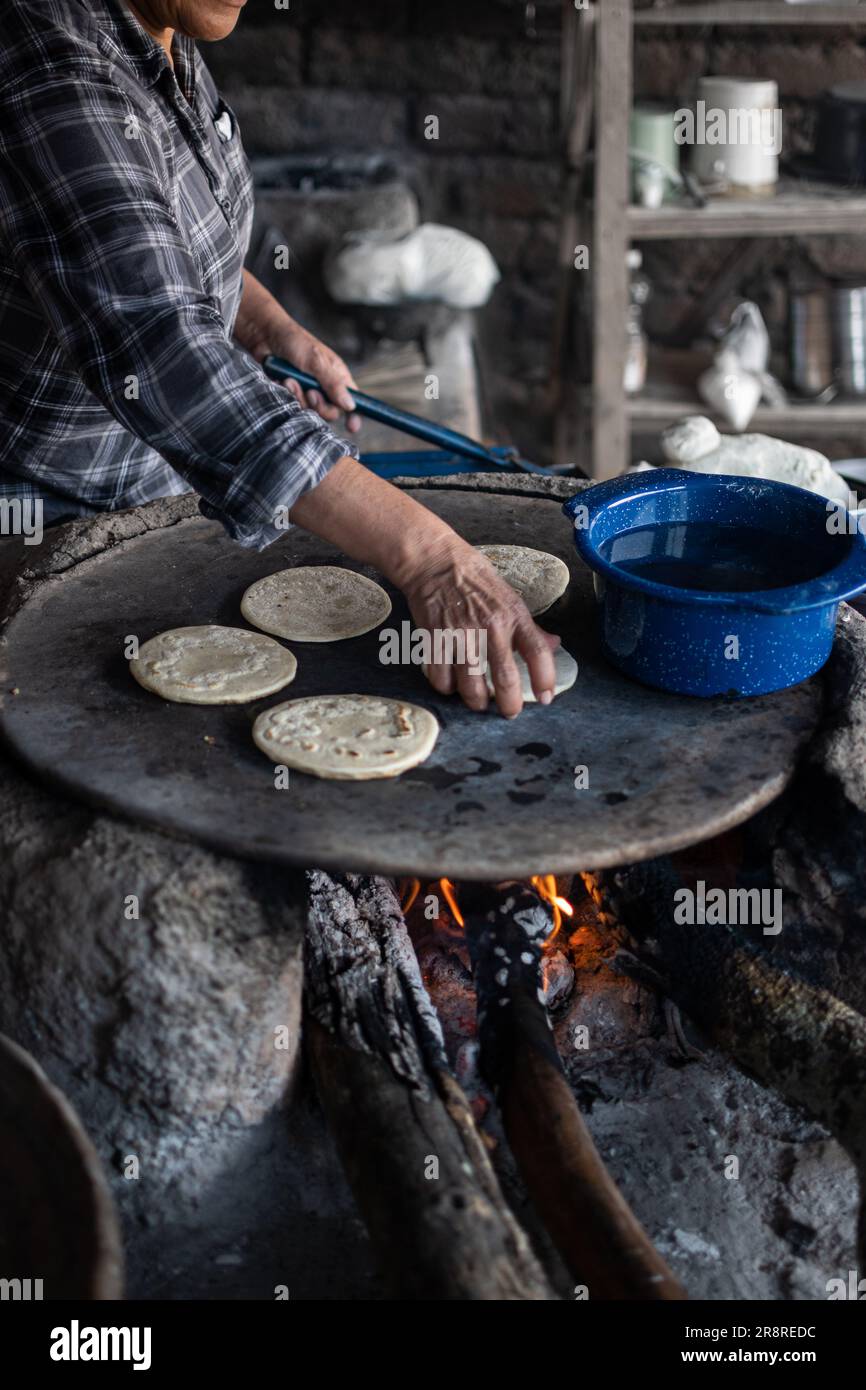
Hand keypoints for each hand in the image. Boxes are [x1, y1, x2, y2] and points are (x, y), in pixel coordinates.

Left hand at [270, 322, 360, 433]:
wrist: (264, 336)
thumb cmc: (294, 342)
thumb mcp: (316, 361)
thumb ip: (333, 384)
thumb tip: (350, 406)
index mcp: (337, 376)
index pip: (352, 400)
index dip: (354, 414)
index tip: (352, 427)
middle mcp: (325, 386)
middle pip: (330, 411)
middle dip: (319, 405)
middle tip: (309, 392)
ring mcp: (308, 391)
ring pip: (310, 410)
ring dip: (299, 397)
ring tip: (290, 380)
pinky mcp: (292, 394)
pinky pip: (293, 406)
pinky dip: (287, 395)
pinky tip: (281, 381)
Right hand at [400, 535, 559, 717]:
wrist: (435, 563)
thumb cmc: (475, 579)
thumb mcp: (510, 597)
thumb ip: (530, 627)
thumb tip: (555, 645)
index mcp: (513, 615)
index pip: (538, 652)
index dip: (545, 679)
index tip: (546, 697)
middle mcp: (490, 626)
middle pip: (504, 678)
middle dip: (509, 703)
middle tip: (510, 712)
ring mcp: (461, 635)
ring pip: (470, 686)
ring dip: (476, 700)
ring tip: (478, 701)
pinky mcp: (435, 639)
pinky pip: (441, 679)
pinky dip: (447, 687)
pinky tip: (451, 683)